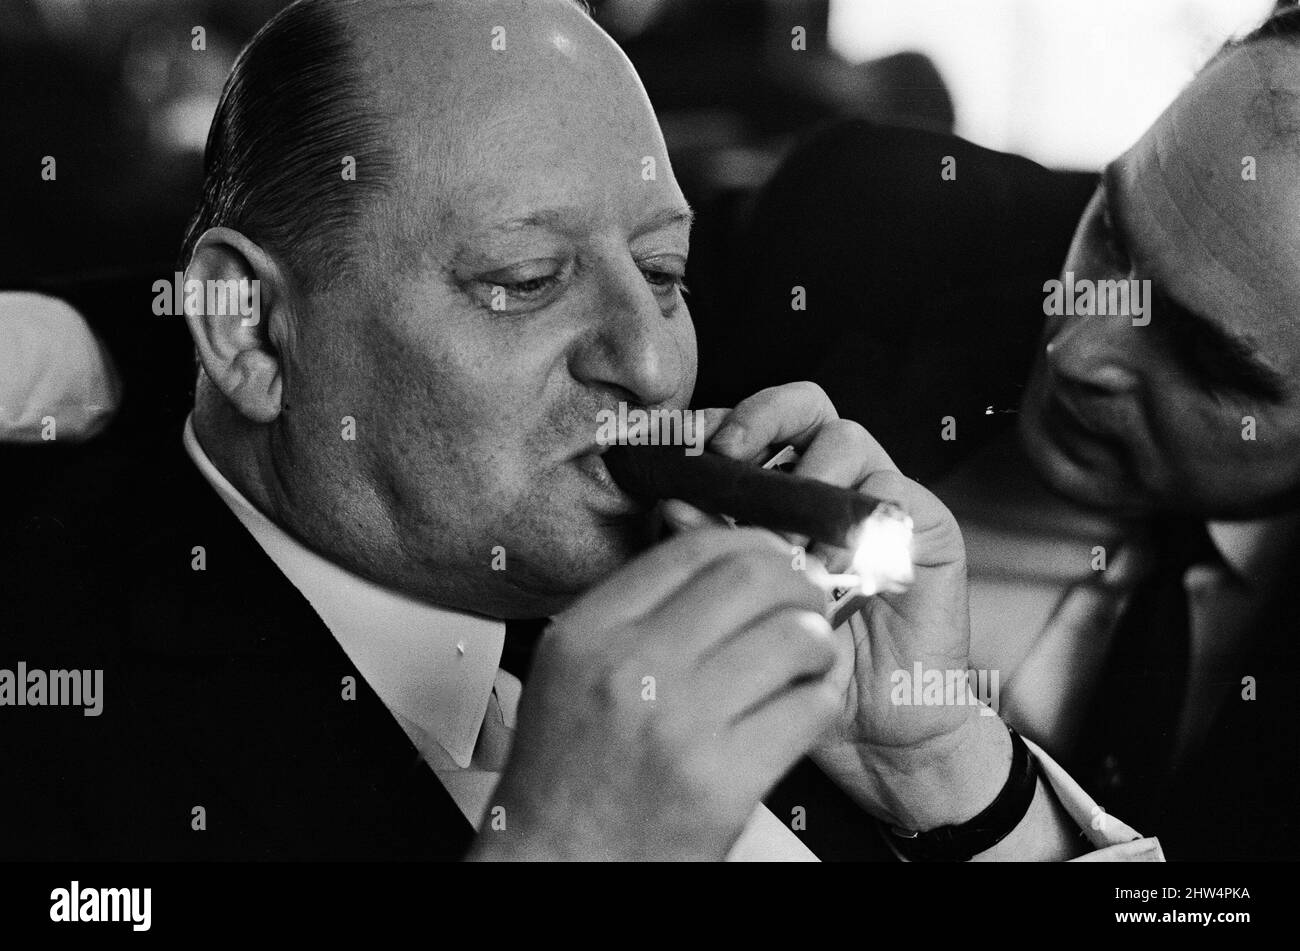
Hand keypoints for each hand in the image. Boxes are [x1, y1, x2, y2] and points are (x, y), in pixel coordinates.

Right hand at [468, 526, 841, 860]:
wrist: (560, 863)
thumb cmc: (568, 773)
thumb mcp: (575, 665)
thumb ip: (638, 608)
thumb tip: (724, 558)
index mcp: (592, 631)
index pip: (695, 548)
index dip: (752, 541)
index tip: (773, 556)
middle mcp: (633, 668)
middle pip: (752, 578)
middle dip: (798, 581)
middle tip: (807, 599)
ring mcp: (681, 725)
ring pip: (793, 637)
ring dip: (817, 641)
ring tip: (808, 656)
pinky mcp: (723, 782)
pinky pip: (808, 709)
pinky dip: (821, 699)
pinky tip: (803, 705)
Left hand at [671, 382, 1011, 831]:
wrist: (873, 722)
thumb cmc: (797, 658)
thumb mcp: (741, 601)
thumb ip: (711, 549)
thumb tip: (670, 505)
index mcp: (783, 486)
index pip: (757, 422)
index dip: (725, 420)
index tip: (690, 451)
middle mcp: (832, 481)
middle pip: (804, 404)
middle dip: (762, 420)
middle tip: (731, 460)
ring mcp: (878, 497)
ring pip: (845, 439)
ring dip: (806, 484)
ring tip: (785, 546)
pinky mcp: (922, 524)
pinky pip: (889, 495)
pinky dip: (853, 527)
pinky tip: (831, 572)